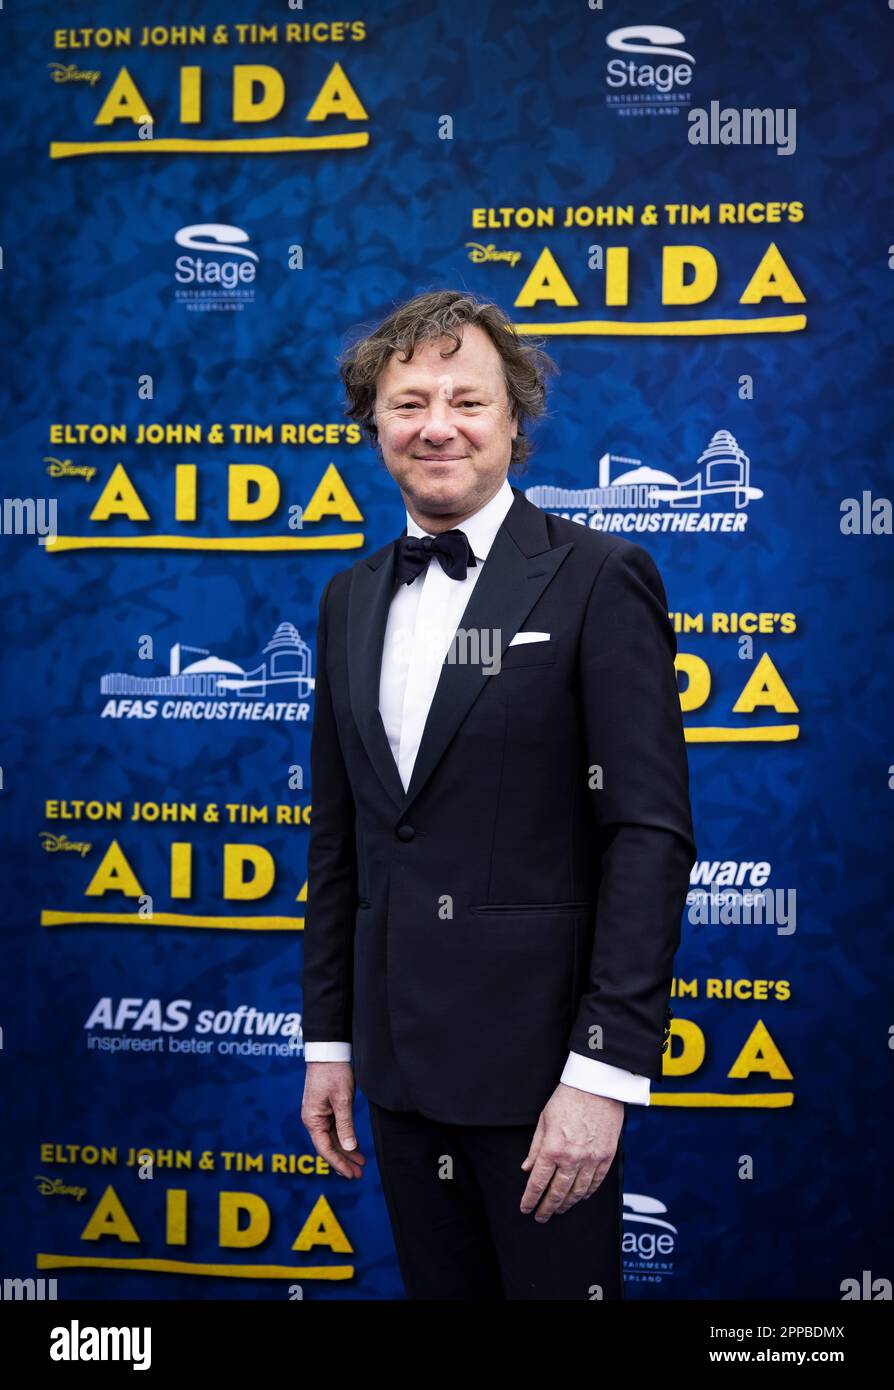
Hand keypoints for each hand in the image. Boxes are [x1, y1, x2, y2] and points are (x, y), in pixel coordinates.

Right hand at [301, 1061, 366, 1179]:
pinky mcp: (326, 1109)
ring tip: (360, 1163)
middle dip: (344, 1161)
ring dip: (346, 1151)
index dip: (338, 1163)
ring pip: (332, 1139)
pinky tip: (355, 1147)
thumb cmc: (333, 1073)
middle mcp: (313, 1120)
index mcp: (312, 1119)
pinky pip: (334, 1129)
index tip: (351, 1174)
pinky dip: (345, 1139)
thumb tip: (349, 1148)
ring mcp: (319, 1115)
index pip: (324, 1148)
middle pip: (328, 1146)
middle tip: (359, 1174)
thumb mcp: (342, 1100)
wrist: (329, 1052)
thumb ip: (345, 1125)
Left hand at [520, 1083, 622, 1222]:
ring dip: (566, 1204)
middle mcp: (572, 1158)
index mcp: (552, 1148)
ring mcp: (591, 1159)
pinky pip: (596, 1182)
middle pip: (557, 1192)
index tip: (526, 1208)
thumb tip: (527, 1168)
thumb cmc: (567, 1098)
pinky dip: (587, 1193)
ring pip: (577, 1192)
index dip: (530, 1198)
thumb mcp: (544, 1120)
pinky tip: (580, 1197)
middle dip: (547, 1208)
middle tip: (541, 1216)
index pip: (538, 1182)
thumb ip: (535, 1147)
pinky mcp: (606, 1156)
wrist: (596, 1086)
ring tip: (559, 1209)